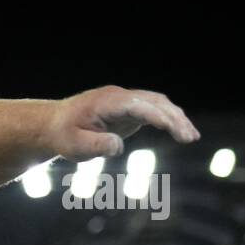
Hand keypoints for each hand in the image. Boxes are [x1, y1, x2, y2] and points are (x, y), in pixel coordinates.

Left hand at [43, 86, 200, 161]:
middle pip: (154, 101)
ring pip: (158, 103)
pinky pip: (154, 110)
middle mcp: (119, 97)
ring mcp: (126, 101)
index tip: (173, 128)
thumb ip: (95, 145)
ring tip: (191, 137)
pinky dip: (169, 119)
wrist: (54, 124)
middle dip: (174, 118)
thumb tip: (118, 146)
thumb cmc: (63, 135)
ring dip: (176, 118)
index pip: (137, 106)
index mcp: (106, 102)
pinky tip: (182, 132)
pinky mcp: (129, 110)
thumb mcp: (74, 145)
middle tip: (189, 138)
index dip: (157, 116)